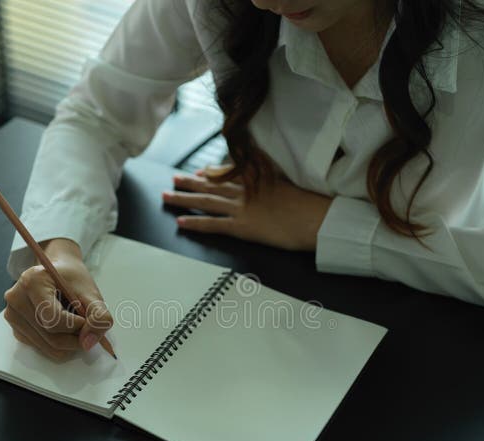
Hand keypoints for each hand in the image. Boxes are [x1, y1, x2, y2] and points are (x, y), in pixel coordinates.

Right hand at [3, 238, 113, 360]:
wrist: (58, 273)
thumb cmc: (73, 281)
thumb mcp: (92, 293)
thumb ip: (99, 317)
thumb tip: (88, 343)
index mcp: (32, 282)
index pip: (53, 319)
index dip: (77, 325)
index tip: (86, 318)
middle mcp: (16, 299)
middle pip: (51, 337)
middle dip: (75, 337)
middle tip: (86, 326)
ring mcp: (12, 315)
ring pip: (47, 347)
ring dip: (68, 342)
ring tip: (74, 323)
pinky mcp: (16, 329)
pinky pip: (42, 348)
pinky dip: (58, 344)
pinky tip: (61, 327)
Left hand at [163, 164, 333, 250]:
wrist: (317, 218)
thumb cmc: (311, 204)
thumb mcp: (294, 183)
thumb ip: (278, 179)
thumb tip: (274, 181)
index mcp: (258, 179)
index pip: (230, 173)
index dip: (212, 172)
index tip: (200, 171)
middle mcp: (246, 191)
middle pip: (212, 185)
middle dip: (190, 182)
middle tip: (174, 180)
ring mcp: (242, 208)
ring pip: (206, 201)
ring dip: (184, 199)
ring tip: (167, 197)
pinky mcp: (242, 226)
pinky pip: (213, 224)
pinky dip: (195, 223)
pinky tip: (181, 222)